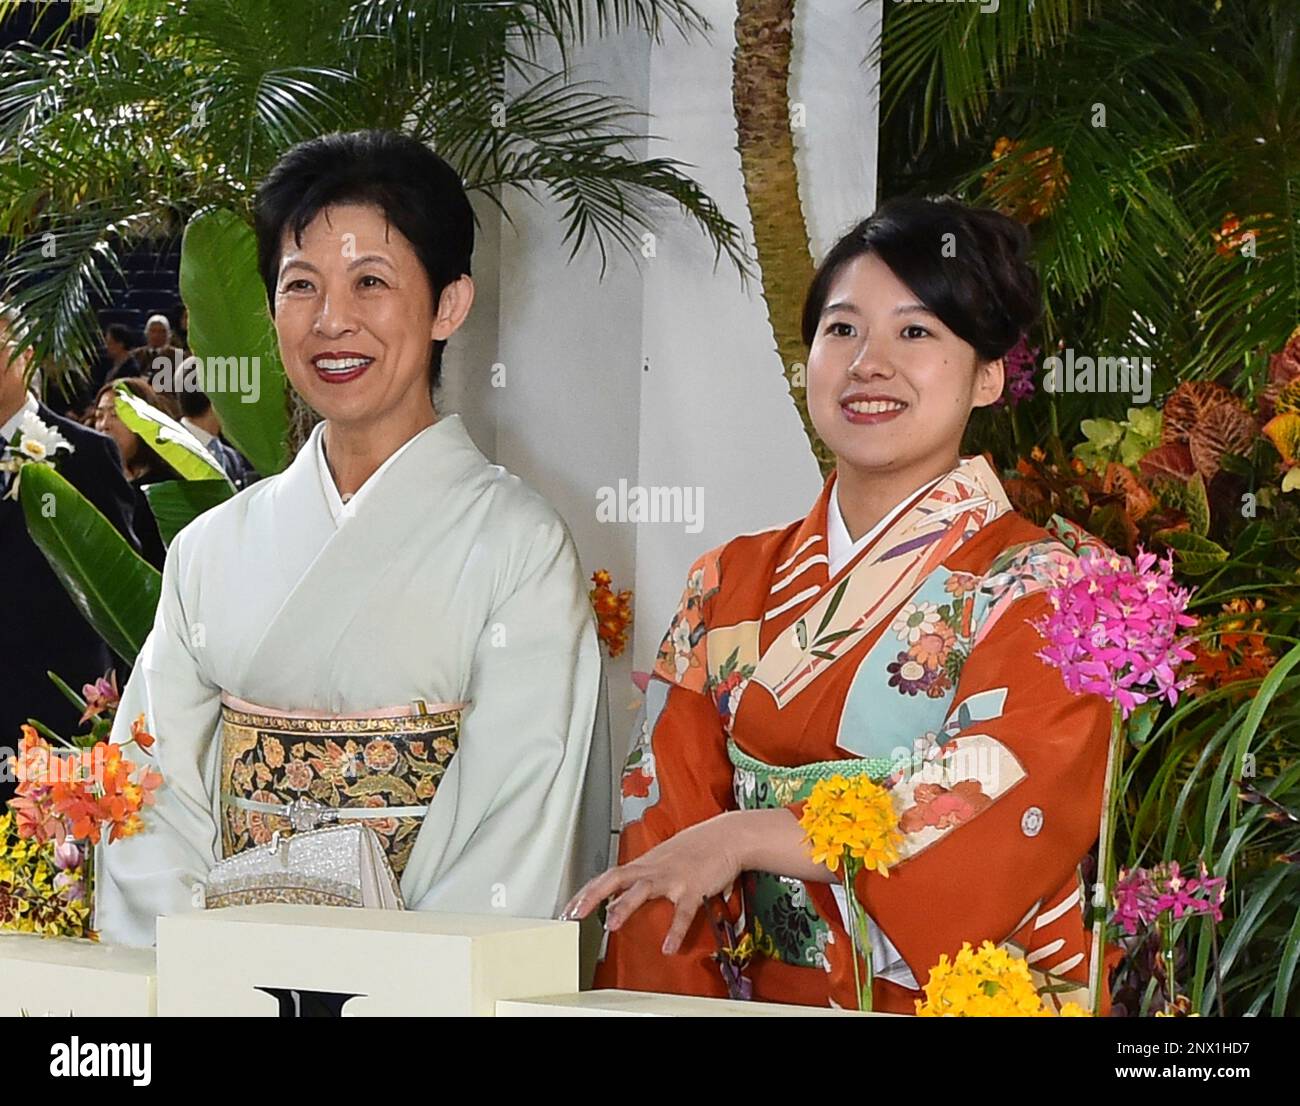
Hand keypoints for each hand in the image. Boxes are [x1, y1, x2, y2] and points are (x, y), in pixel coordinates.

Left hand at [560, 813, 742, 954]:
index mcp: (644, 864)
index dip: (587, 892)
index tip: (568, 908)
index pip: (608, 876)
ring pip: (642, 890)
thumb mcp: (664, 859)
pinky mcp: (694, 887)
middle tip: (573, 914)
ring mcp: (672, 877)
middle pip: (615, 878)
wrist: (727, 836)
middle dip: (592, 895)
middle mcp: (653, 868)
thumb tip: (622, 899)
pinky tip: (668, 947)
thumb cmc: (696, 848)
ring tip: (611, 926)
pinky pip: (682, 912)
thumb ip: (643, 877)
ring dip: (625, 906)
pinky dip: (675, 930)